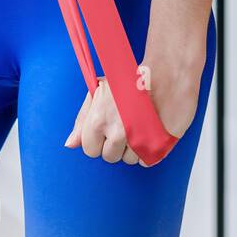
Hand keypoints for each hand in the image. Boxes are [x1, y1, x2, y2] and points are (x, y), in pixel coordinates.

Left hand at [64, 55, 201, 166]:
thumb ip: (82, 120)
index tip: (106, 127)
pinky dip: (148, 150)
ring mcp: (138, 141)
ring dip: (133, 147)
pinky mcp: (158, 147)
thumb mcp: (99, 93)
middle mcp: (118, 132)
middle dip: (115, 144)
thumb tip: (70, 144)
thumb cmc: (131, 81)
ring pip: (129, 160)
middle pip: (109, 157)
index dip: (98, 139)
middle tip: (124, 123)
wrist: (167, 74)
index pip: (90, 150)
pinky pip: (146, 161)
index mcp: (99, 120)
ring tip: (139, 124)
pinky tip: (150, 131)